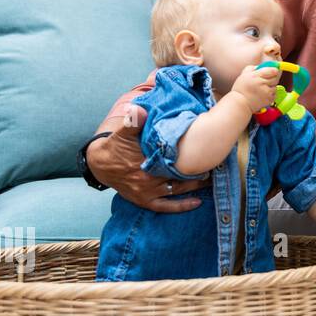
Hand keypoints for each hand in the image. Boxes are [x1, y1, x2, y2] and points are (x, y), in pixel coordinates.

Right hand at [87, 105, 204, 212]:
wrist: (99, 164)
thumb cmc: (116, 146)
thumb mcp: (123, 132)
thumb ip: (133, 121)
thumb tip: (139, 110)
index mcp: (145, 162)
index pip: (174, 159)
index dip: (192, 155)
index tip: (209, 150)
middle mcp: (147, 180)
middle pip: (179, 175)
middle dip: (198, 170)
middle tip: (216, 163)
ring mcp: (147, 192)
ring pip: (177, 190)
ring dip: (195, 186)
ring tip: (212, 178)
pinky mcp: (144, 200)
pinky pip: (165, 206)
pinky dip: (181, 206)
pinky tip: (197, 202)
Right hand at [232, 64, 279, 112]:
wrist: (240, 103)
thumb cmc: (241, 89)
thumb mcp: (244, 75)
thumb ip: (252, 68)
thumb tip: (262, 66)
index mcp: (255, 75)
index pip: (272, 70)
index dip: (273, 70)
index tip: (272, 71)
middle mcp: (262, 83)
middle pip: (275, 78)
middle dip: (271, 79)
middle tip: (264, 82)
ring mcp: (266, 92)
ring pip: (275, 86)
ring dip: (270, 87)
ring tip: (261, 90)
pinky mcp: (269, 99)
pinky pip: (274, 94)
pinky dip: (270, 94)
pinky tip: (262, 95)